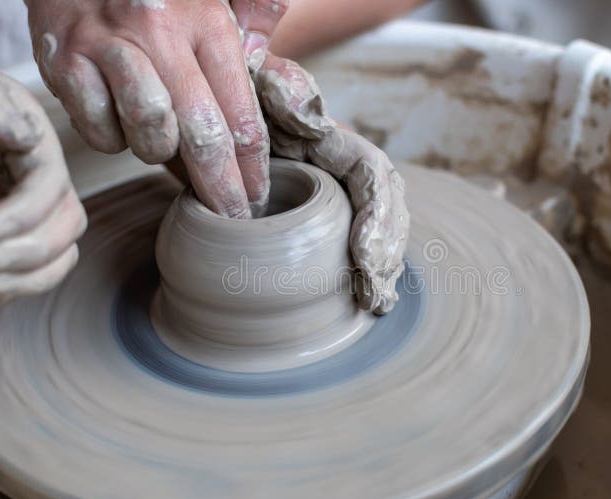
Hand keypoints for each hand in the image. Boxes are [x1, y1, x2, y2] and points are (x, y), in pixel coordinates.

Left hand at [0, 68, 85, 305]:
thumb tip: (29, 138)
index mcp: (23, 127)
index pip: (50, 182)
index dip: (26, 214)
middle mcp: (35, 163)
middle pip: (68, 219)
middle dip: (31, 251)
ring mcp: (23, 192)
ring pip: (62, 245)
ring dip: (31, 276)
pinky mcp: (6, 215)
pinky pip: (39, 257)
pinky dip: (23, 283)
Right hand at [26, 0, 269, 217]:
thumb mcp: (211, 0)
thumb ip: (255, 27)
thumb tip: (287, 82)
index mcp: (206, 21)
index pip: (241, 114)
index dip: (253, 168)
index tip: (258, 197)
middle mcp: (159, 32)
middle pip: (202, 135)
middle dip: (221, 189)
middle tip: (230, 218)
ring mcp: (109, 48)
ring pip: (150, 133)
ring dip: (160, 153)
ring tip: (162, 140)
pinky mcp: (65, 64)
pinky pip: (100, 132)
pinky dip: (113, 140)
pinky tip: (119, 120)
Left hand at [252, 53, 409, 314]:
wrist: (223, 114)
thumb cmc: (239, 101)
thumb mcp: (256, 84)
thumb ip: (284, 90)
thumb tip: (313, 116)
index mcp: (335, 142)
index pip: (374, 176)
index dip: (378, 215)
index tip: (365, 254)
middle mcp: (346, 171)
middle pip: (387, 210)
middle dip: (386, 253)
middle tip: (375, 291)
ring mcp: (339, 198)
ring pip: (379, 232)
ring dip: (382, 270)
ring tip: (377, 302)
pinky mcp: (325, 223)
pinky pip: (356, 248)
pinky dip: (367, 274)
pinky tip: (369, 302)